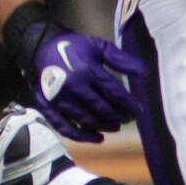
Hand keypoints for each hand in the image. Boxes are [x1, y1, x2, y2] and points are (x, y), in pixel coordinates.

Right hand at [7, 9, 146, 142]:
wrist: (42, 47)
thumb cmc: (73, 47)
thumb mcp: (99, 46)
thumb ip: (121, 59)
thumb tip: (143, 73)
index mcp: (87, 69)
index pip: (114, 92)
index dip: (128, 104)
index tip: (138, 110)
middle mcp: (73, 86)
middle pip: (101, 108)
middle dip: (118, 116)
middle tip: (127, 119)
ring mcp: (59, 99)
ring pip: (86, 119)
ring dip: (104, 126)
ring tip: (115, 127)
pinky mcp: (47, 107)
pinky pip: (65, 127)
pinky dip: (82, 136)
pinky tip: (97, 138)